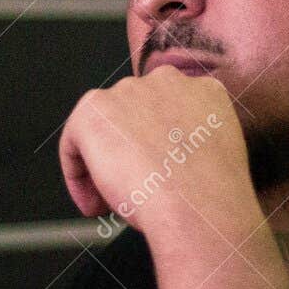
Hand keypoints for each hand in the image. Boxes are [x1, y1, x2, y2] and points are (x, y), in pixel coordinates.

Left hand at [58, 66, 262, 245]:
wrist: (199, 206)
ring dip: (104, 166)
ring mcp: (128, 92)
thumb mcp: (214, 158)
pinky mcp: (94, 110)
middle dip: (129, 153)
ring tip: (113, 201)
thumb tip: (166, 161)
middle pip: (133, 117)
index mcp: (204, 91)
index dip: (156, 148)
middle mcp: (166, 82)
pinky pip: (73, 144)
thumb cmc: (212, 197)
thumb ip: (191, 144)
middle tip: (132, 190)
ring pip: (104, 131)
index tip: (155, 174)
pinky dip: (77, 176)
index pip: (169, 112)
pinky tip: (94, 202)